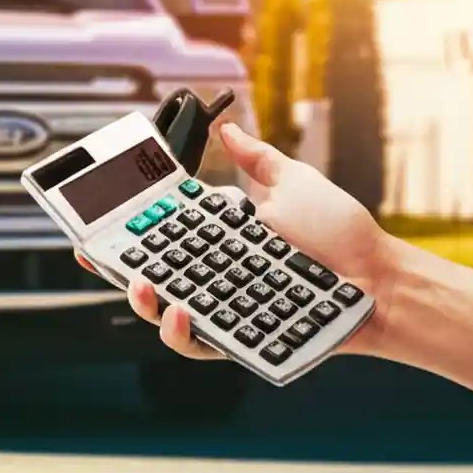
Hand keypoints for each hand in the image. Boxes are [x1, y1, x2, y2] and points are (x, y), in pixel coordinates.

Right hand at [77, 122, 395, 359]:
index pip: (161, 234)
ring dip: (142, 301)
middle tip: (98, 253)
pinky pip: (199, 345)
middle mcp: (216, 275)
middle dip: (115, 266)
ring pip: (163, 314)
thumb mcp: (291, 183)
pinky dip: (183, 332)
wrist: (377, 278)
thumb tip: (228, 128)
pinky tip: (182, 312)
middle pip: (150, 274)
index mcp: (220, 239)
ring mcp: (225, 307)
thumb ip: (255, 159)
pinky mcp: (240, 339)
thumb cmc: (342, 235)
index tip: (95, 220)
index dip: (125, 230)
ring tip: (144, 284)